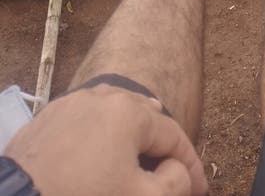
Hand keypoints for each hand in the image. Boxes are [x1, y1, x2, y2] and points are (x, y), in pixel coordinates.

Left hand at [5, 85, 207, 195]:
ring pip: (113, 115)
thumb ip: (174, 182)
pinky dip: (99, 139)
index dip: (192, 166)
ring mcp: (70, 104)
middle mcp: (101, 96)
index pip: (174, 135)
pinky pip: (85, 124)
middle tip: (172, 173)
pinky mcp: (47, 119)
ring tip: (141, 158)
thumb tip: (177, 169)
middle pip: (144, 118)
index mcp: (129, 110)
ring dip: (131, 138)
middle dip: (161, 146)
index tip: (200, 191)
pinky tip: (98, 157)